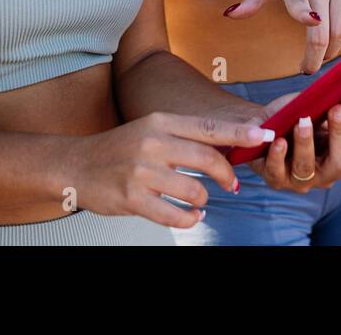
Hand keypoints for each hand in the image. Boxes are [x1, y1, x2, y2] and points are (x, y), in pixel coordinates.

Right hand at [71, 112, 274, 228]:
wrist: (76, 164)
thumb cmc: (120, 148)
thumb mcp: (150, 130)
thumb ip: (184, 136)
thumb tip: (226, 145)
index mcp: (160, 122)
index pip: (208, 126)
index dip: (240, 132)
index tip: (264, 136)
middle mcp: (152, 142)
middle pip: (207, 159)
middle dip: (226, 174)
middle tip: (232, 184)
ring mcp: (141, 171)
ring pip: (194, 190)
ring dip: (204, 200)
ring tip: (199, 202)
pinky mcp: (132, 197)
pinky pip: (175, 214)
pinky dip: (188, 218)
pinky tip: (188, 215)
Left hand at [232, 82, 340, 193]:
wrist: (261, 126)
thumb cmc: (293, 116)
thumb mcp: (315, 106)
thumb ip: (338, 97)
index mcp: (340, 154)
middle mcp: (325, 173)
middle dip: (339, 134)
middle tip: (335, 109)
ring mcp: (300, 180)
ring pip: (307, 167)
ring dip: (306, 143)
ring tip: (302, 120)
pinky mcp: (275, 180)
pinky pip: (277, 172)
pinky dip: (277, 156)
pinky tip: (278, 140)